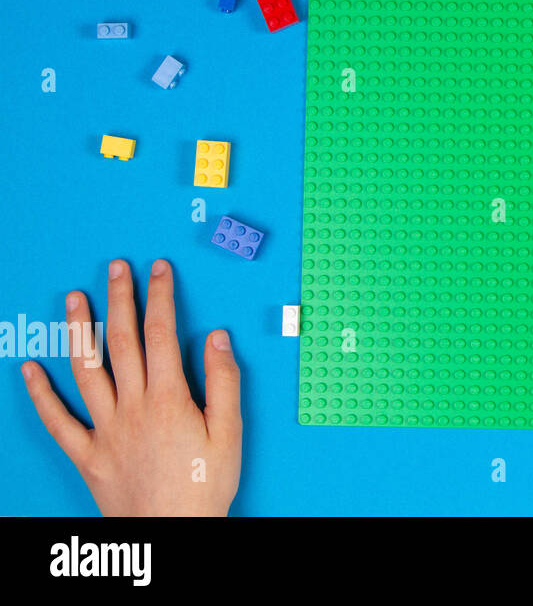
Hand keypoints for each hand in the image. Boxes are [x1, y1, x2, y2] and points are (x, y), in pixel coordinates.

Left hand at [21, 259, 241, 515]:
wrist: (171, 535)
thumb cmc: (204, 488)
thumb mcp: (230, 434)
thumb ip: (224, 382)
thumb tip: (217, 338)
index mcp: (169, 399)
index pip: (162, 334)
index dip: (159, 297)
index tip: (159, 271)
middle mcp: (132, 408)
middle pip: (122, 342)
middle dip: (119, 300)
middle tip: (117, 268)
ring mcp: (105, 430)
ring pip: (87, 371)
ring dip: (79, 331)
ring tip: (74, 300)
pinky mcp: (87, 454)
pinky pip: (57, 421)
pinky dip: (40, 395)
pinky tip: (30, 371)